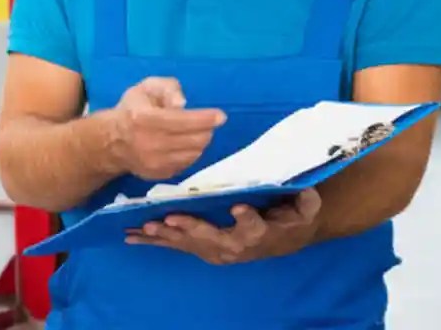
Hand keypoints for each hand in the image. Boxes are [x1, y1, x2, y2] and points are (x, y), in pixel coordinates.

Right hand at [107, 77, 225, 179]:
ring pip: (194, 153)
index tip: (221, 116)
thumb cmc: (133, 109)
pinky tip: (183, 143)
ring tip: (193, 132)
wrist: (112, 142)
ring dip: (200, 141)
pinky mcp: (160, 175)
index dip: (205, 119)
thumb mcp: (146, 88)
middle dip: (206, 129)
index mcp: (145, 119)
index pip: (183, 121)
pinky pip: (187, 164)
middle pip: (194, 140)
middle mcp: (150, 144)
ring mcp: (155, 163)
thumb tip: (182, 104)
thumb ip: (167, 88)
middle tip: (206, 122)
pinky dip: (191, 152)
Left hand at [125, 189, 322, 263]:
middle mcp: (236, 247)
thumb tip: (303, 191)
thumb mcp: (306, 206)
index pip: (253, 228)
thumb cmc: (295, 215)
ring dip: (166, 237)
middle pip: (211, 239)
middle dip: (190, 230)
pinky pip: (179, 245)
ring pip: (190, 244)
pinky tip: (134, 235)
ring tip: (143, 229)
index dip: (247, 220)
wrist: (289, 236)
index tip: (239, 208)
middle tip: (169, 220)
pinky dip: (156, 240)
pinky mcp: (205, 248)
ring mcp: (218, 250)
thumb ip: (304, 201)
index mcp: (261, 233)